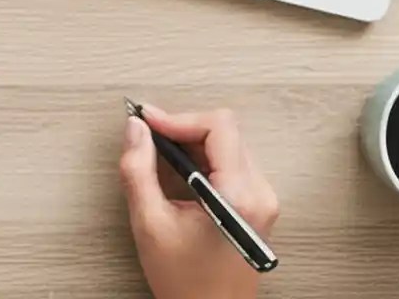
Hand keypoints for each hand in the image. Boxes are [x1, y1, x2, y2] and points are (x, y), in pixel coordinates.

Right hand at [119, 106, 279, 298]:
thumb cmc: (186, 283)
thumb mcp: (149, 225)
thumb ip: (137, 170)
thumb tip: (135, 131)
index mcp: (239, 195)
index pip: (219, 127)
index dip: (178, 117)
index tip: (148, 121)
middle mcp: (260, 193)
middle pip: (225, 132)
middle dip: (183, 128)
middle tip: (149, 135)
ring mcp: (263, 199)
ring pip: (229, 144)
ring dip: (193, 141)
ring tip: (161, 152)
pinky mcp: (258, 205)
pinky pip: (233, 162)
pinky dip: (204, 157)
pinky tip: (180, 169)